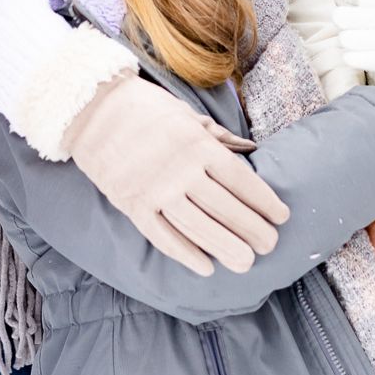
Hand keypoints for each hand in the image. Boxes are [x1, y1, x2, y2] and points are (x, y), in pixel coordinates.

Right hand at [62, 76, 290, 276]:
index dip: (263, 200)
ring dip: (224, 247)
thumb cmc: (146, 108)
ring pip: (197, 227)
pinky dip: (184, 253)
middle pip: (224, 207)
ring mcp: (155, 190)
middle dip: (251, 228)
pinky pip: (162, 236)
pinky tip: (205, 266)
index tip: (282, 216)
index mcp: (197, 144)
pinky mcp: (133, 206)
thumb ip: (219, 136)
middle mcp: (180, 170)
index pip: (240, 179)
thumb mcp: (187, 114)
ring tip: (247, 262)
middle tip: (270, 245)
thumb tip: (251, 148)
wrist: (92, 110)